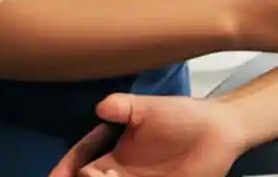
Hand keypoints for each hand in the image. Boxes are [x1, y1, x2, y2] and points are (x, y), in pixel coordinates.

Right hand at [49, 94, 243, 176]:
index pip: (79, 169)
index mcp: (113, 158)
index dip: (65, 172)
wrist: (219, 127)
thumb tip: (100, 107)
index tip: (58, 175)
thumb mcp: (147, 109)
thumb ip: (123, 107)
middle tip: (93, 173)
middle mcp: (122, 176)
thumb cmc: (182, 115)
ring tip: (114, 175)